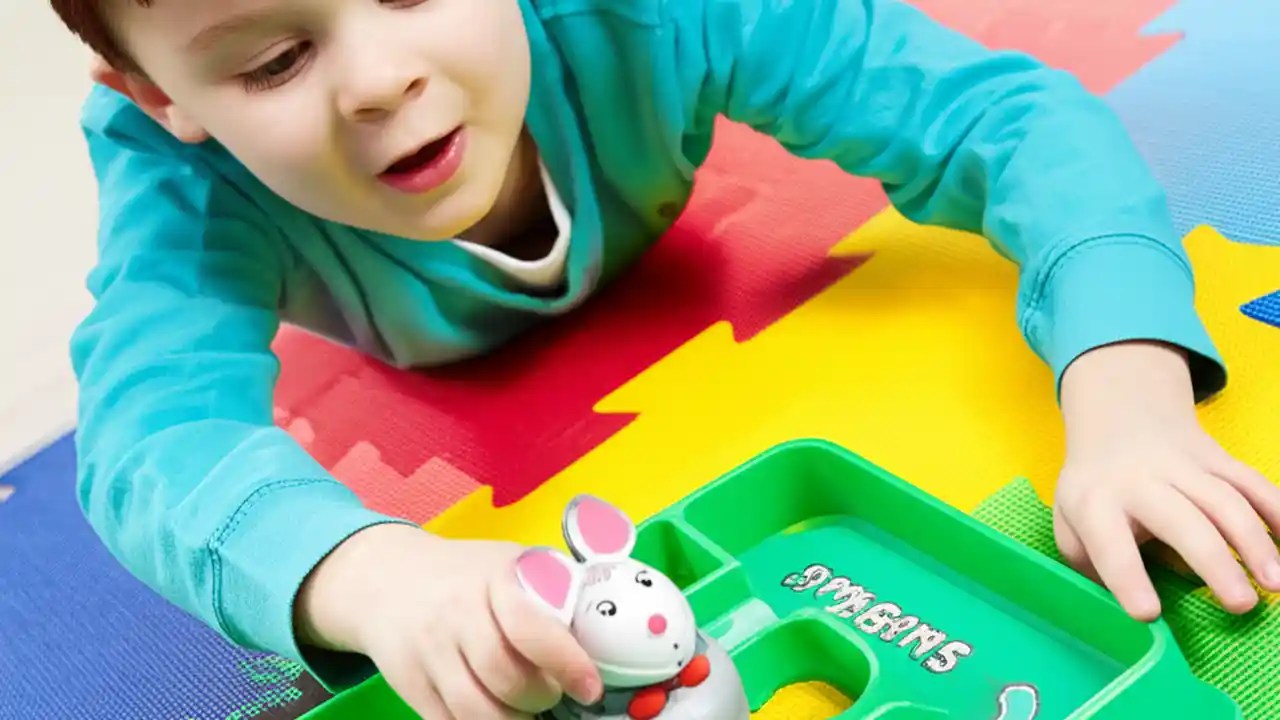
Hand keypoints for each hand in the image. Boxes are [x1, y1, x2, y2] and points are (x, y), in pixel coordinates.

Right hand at [295, 524, 601, 718]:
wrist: (385, 578)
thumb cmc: (465, 574)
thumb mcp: (509, 562)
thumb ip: (552, 591)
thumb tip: (606, 633)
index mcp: (493, 579)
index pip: (530, 627)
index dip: (566, 663)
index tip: (589, 687)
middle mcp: (456, 615)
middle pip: (506, 679)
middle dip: (541, 698)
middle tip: (553, 693)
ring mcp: (429, 653)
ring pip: (477, 711)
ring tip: (527, 710)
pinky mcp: (409, 685)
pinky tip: (496, 714)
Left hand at [1054, 341, 1279, 620]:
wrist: (1120, 420)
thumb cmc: (1094, 490)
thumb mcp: (1069, 523)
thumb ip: (1090, 564)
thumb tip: (1124, 608)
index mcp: (1094, 501)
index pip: (1110, 543)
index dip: (1128, 579)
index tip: (1149, 614)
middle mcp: (1140, 480)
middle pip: (1181, 520)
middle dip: (1213, 563)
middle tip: (1240, 605)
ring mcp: (1182, 465)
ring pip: (1225, 500)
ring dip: (1255, 543)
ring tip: (1275, 584)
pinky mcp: (1217, 458)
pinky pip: (1253, 482)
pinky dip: (1277, 512)